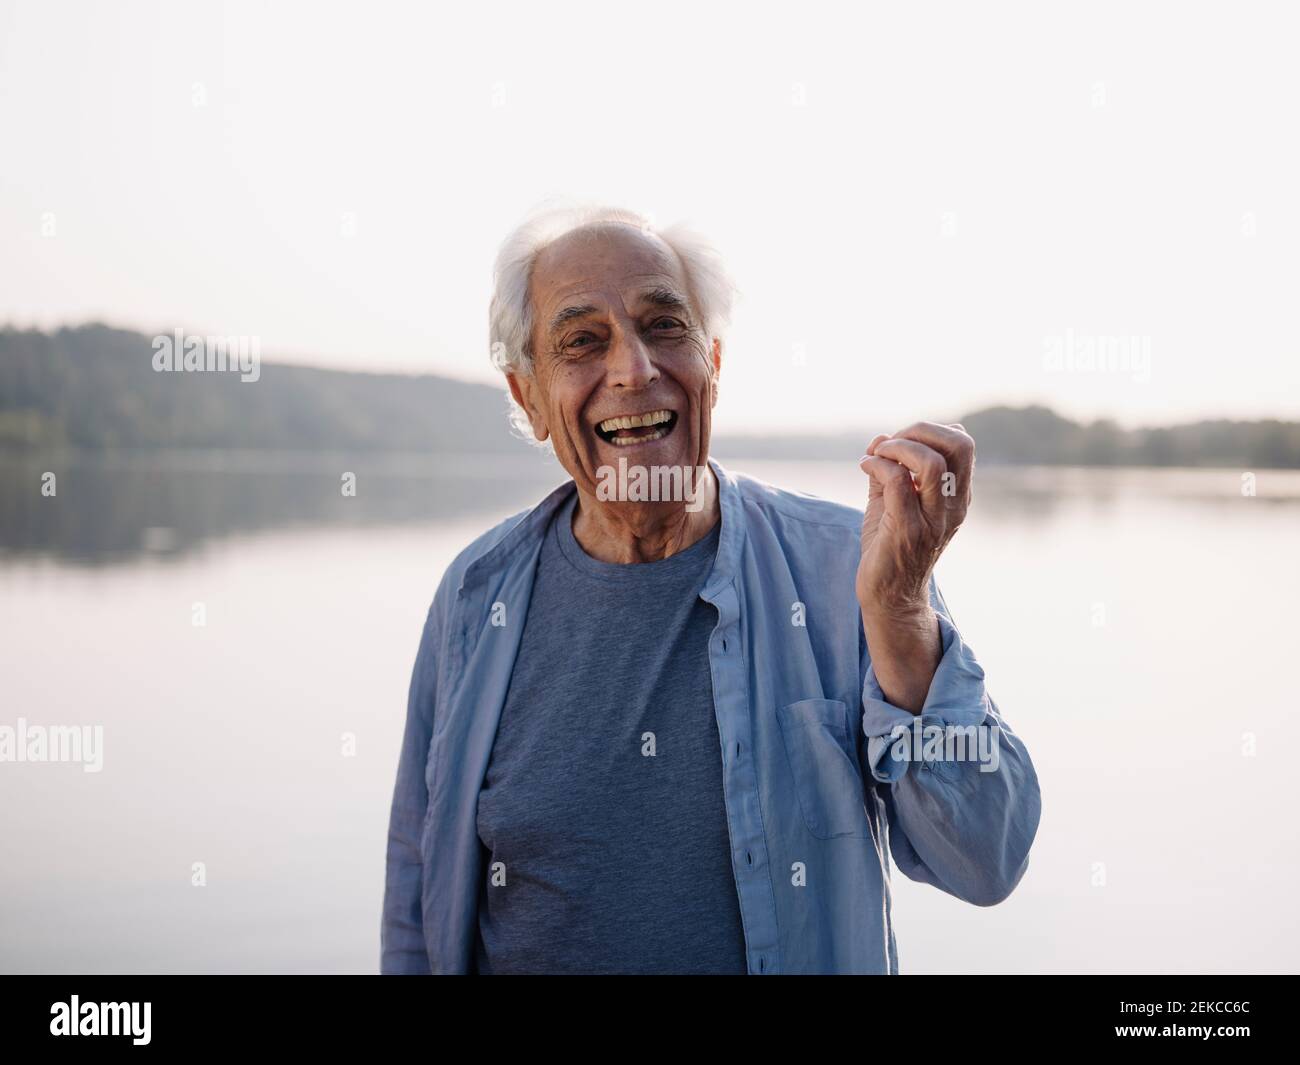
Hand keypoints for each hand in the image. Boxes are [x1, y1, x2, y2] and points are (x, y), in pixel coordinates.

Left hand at [855, 422, 974, 711]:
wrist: (889, 597)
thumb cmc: (891, 547)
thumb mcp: (894, 502)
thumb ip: (891, 469)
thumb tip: (881, 438)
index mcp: (957, 496)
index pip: (963, 444)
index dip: (931, 430)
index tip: (901, 440)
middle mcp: (952, 506)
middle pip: (960, 445)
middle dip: (920, 429)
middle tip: (891, 441)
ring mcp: (933, 519)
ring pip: (931, 463)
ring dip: (898, 447)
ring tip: (878, 455)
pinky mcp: (907, 531)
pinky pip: (897, 483)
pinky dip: (877, 465)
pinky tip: (865, 466)